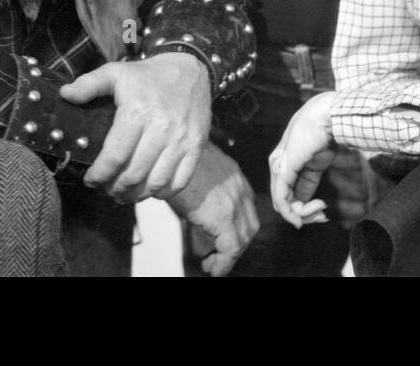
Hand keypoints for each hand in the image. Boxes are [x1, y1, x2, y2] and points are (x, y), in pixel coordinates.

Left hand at [61, 53, 211, 202]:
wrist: (191, 68)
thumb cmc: (148, 75)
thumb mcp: (116, 72)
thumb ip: (89, 84)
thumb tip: (65, 95)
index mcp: (137, 112)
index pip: (114, 157)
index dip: (99, 175)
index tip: (90, 180)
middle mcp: (161, 128)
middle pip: (133, 175)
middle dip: (114, 189)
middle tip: (106, 189)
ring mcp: (182, 139)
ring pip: (156, 182)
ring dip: (136, 195)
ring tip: (124, 193)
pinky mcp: (197, 145)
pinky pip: (180, 181)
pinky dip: (163, 192)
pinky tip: (150, 188)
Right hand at [168, 142, 258, 276]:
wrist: (169, 151)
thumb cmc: (175, 159)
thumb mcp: (194, 174)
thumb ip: (203, 191)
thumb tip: (197, 213)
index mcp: (234, 176)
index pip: (247, 210)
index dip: (239, 230)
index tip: (226, 243)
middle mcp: (240, 188)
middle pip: (249, 225)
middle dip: (237, 245)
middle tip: (220, 257)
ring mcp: (235, 201)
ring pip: (243, 238)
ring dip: (230, 256)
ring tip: (213, 265)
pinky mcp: (223, 216)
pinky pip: (232, 247)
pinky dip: (224, 262)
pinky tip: (213, 269)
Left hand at [268, 90, 337, 227]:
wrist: (326, 117)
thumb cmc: (324, 134)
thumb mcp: (317, 163)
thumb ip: (308, 181)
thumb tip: (308, 202)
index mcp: (285, 162)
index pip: (287, 194)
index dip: (304, 209)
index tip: (323, 211)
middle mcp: (277, 166)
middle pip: (284, 202)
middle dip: (304, 214)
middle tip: (323, 216)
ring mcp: (278, 168)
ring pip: (282, 205)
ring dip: (302, 214)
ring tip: (321, 209)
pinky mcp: (282, 170)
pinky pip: (281, 199)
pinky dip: (291, 213)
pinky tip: (301, 218)